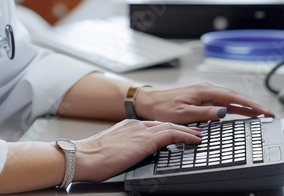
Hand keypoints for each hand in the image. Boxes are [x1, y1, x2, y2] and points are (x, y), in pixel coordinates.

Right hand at [72, 120, 200, 181]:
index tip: (175, 132)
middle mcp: (135, 125)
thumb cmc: (91, 159)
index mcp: (126, 126)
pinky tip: (194, 140)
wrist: (85, 158)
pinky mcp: (146, 141)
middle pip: (164, 123)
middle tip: (193, 131)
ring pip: (171, 127)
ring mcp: (141, 131)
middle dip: (180, 127)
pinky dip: (186, 136)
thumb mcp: (110, 150)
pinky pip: (172, 135)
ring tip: (198, 135)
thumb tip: (126, 157)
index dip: (166, 129)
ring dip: (187, 131)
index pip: (152, 125)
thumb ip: (123, 149)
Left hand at [134, 83, 273, 123]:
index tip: (263, 112)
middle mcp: (206, 89)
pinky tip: (241, 111)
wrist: (148, 102)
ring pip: (230, 98)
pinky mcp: (202, 97)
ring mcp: (204, 93)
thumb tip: (224, 112)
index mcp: (204, 91)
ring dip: (245, 105)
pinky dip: (235, 106)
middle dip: (253, 105)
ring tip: (259, 114)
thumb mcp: (183, 113)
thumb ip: (204, 113)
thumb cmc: (162, 107)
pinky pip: (223, 101)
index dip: (250, 105)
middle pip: (235, 97)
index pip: (233, 98)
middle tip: (268, 114)